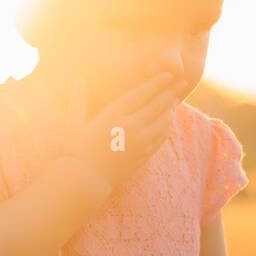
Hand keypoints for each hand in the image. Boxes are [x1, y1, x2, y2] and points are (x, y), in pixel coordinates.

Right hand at [60, 70, 180, 195]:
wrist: (86, 181)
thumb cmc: (76, 151)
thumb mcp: (73, 124)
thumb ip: (77, 101)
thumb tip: (76, 80)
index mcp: (115, 115)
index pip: (142, 94)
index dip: (157, 83)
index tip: (168, 74)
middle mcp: (131, 127)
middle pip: (157, 105)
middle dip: (171, 91)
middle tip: (182, 81)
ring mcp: (139, 143)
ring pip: (162, 122)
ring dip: (171, 109)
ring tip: (176, 99)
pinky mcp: (143, 156)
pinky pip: (160, 138)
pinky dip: (167, 127)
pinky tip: (169, 122)